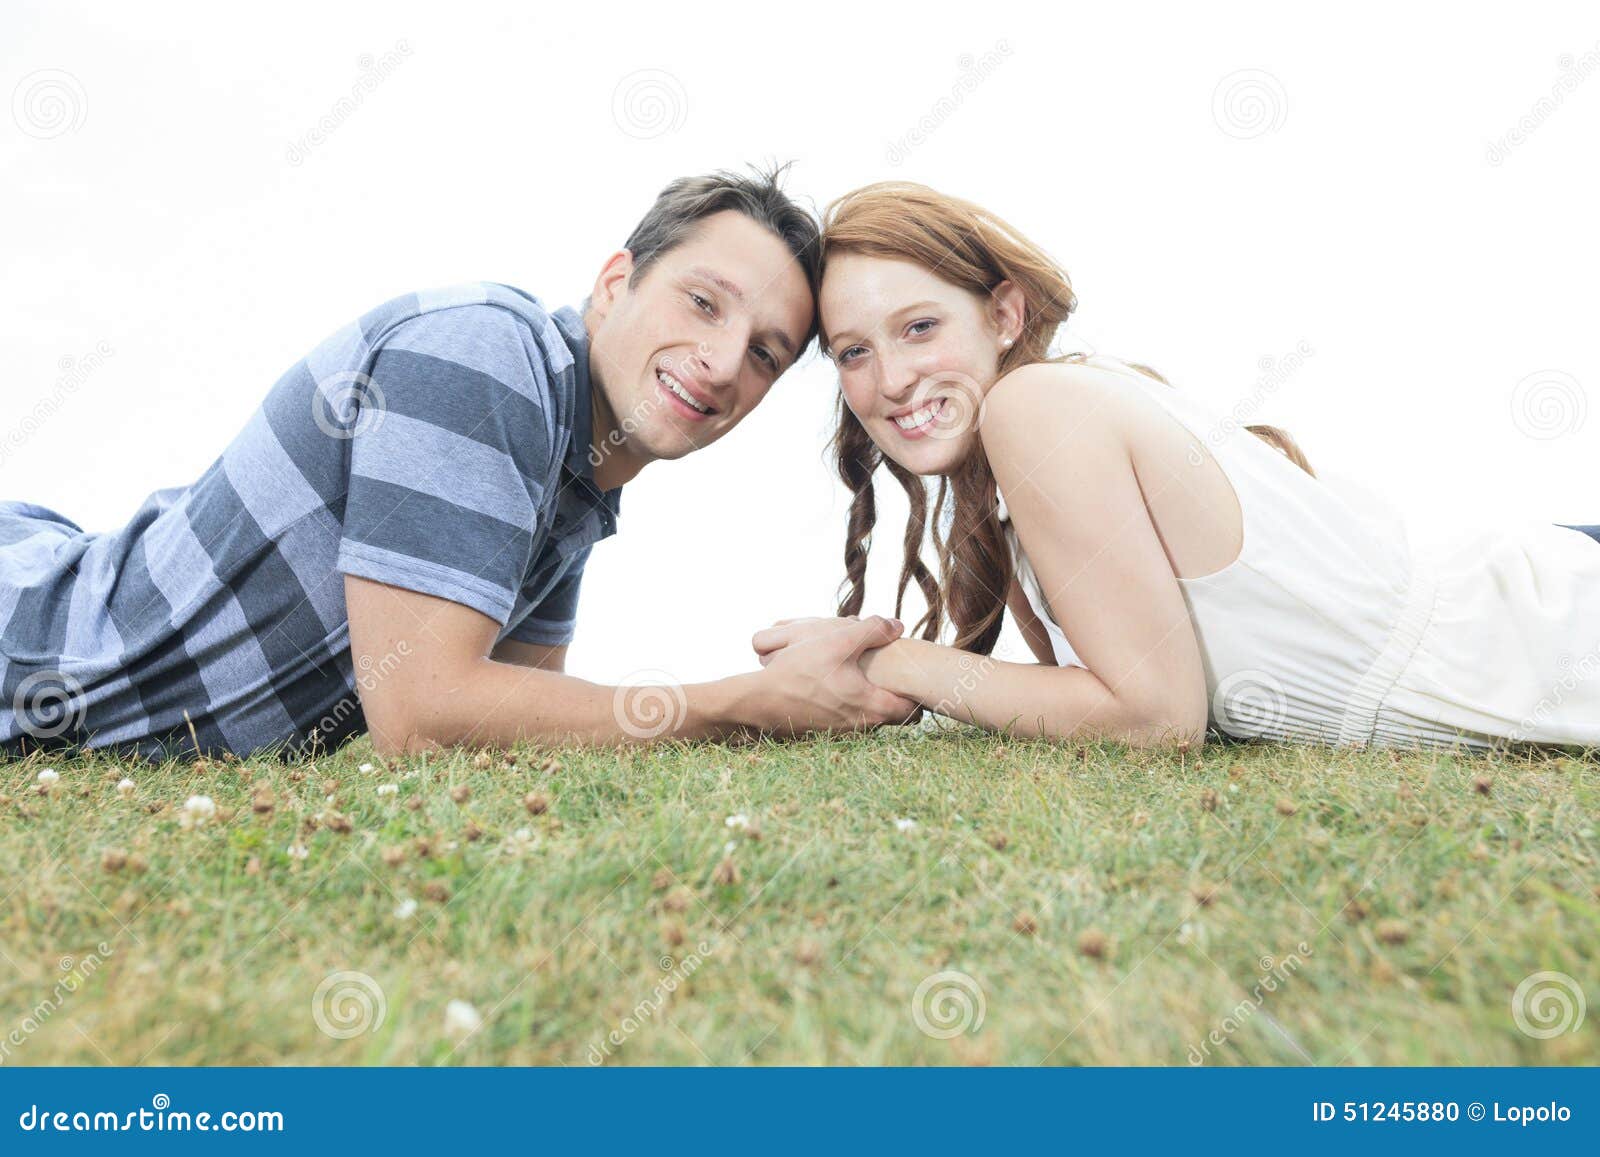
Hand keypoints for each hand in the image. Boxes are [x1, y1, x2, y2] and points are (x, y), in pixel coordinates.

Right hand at [744, 615, 919, 734]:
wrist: (760, 701)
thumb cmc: (800, 671)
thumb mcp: (838, 641)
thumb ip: (872, 630)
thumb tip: (898, 626)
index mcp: (872, 708)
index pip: (912, 711)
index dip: (916, 694)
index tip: (913, 678)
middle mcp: (862, 727)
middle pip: (893, 716)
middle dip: (896, 696)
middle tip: (893, 675)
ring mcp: (843, 733)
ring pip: (870, 717)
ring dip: (871, 699)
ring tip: (864, 677)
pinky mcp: (826, 733)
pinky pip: (849, 719)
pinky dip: (850, 705)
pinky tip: (839, 686)